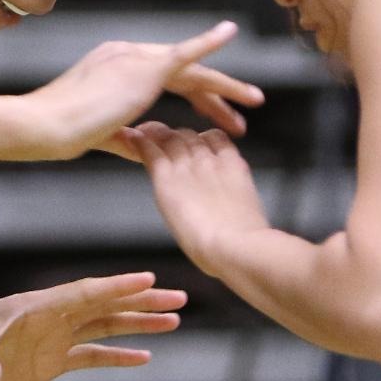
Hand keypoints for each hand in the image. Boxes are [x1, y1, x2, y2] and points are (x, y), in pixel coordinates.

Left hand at [0, 271, 186, 380]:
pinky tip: (146, 357)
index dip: (117, 287)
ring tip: (174, 321)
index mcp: (38, 308)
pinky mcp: (53, 359)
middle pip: (106, 305)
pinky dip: (119, 356)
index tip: (149, 279)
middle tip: (180, 297)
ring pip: (107, 326)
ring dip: (139, 323)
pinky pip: (93, 355)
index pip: (85, 294)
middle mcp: (54, 317)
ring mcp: (56, 336)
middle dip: (142, 300)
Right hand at [21, 21, 263, 161]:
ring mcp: (136, 58)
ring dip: (225, 88)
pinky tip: (229, 33)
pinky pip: (184, 53)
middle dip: (215, 96)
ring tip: (254, 101)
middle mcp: (128, 55)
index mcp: (118, 67)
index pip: (166, 79)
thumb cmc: (63, 133)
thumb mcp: (102, 134)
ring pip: (193, 71)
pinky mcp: (144, 67)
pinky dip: (208, 42)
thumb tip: (146, 150)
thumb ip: (127, 139)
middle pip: (184, 74)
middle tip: (240, 117)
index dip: (195, 99)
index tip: (214, 119)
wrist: (47, 125)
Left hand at [123, 122, 270, 278]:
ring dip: (156, 135)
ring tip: (142, 134)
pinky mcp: (167, 179)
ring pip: (169, 139)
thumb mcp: (248, 215)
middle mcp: (210, 160)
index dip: (202, 139)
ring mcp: (188, 167)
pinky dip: (139, 142)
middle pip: (189, 135)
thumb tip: (234, 220)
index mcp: (234, 167)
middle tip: (161, 139)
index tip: (192, 146)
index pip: (215, 137)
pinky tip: (131, 138)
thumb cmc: (246, 246)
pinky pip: (150, 151)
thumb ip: (237, 206)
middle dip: (176, 136)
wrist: (236, 247)